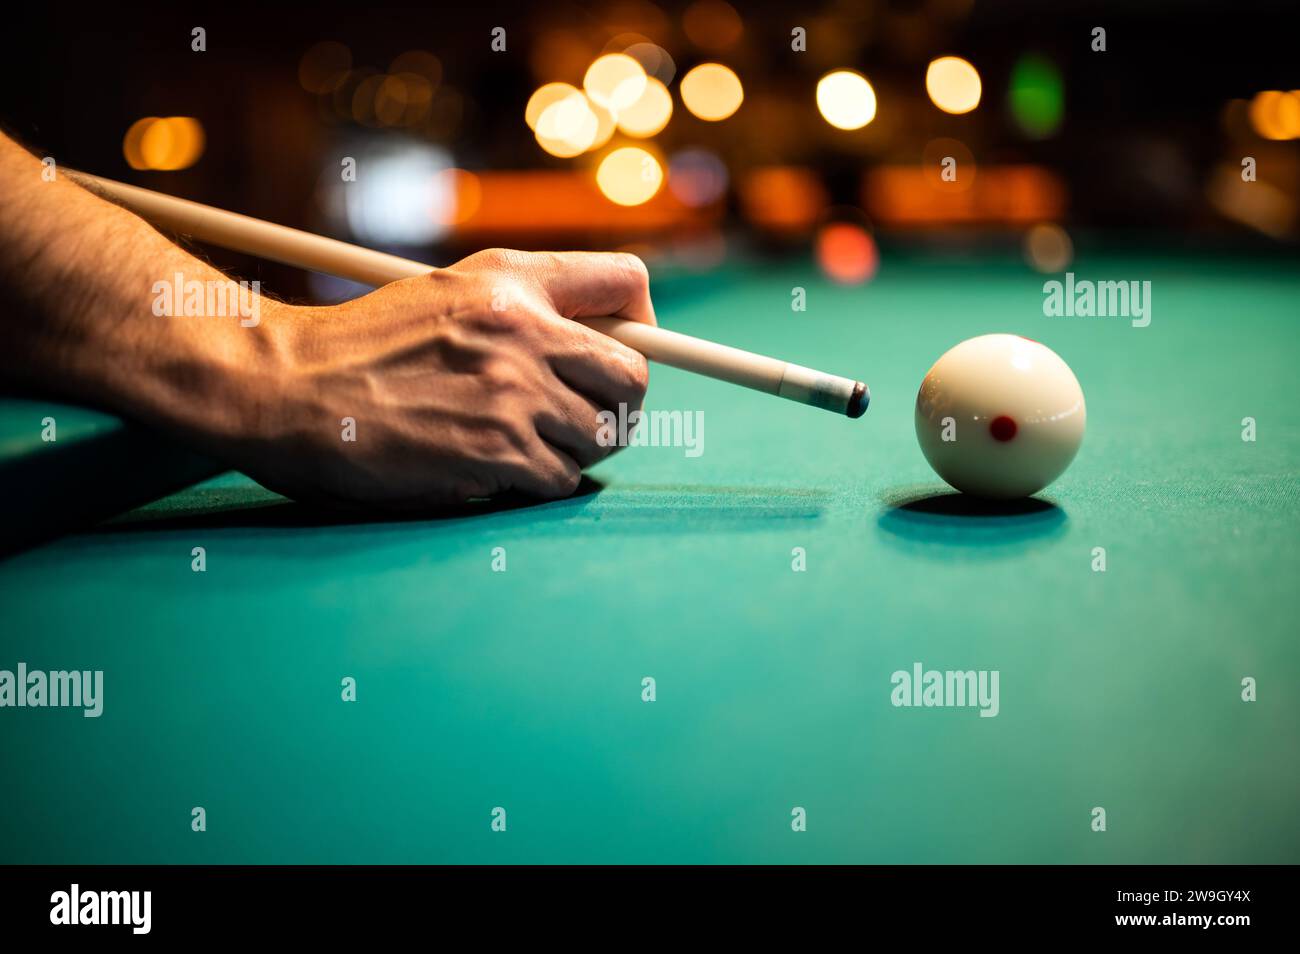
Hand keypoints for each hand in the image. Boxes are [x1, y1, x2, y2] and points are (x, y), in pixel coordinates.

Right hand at [223, 249, 653, 507]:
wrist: (286, 388)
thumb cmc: (364, 348)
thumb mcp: (448, 294)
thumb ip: (524, 304)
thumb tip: (608, 343)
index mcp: (512, 280)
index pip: (628, 281)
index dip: (645, 326)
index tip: (625, 354)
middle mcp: (523, 329)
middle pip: (636, 377)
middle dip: (617, 406)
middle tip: (578, 418)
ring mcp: (512, 393)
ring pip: (603, 437)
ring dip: (571, 451)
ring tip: (520, 445)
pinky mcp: (496, 452)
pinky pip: (561, 480)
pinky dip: (537, 485)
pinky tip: (493, 470)